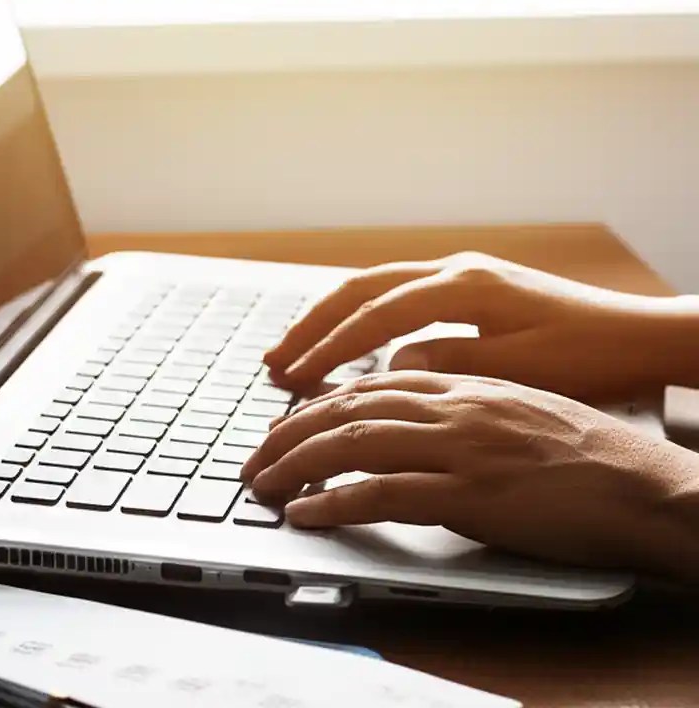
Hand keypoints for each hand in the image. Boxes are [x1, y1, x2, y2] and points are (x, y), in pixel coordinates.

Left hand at [239, 371, 698, 580]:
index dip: (317, 404)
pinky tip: (305, 514)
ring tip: (263, 484)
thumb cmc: (586, 453)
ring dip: (294, 465)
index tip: (285, 422)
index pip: (368, 384)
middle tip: (255, 457)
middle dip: (289, 433)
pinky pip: (381, 494)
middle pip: (346, 408)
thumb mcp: (517, 405)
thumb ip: (460, 397)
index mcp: (465, 384)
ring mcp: (459, 447)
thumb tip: (408, 389)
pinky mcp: (468, 494)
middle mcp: (454, 406)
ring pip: (352, 444)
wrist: (642, 485)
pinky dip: (334, 503)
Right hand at [263, 252, 698, 399]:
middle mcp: (456, 270)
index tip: (294, 378)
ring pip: (373, 289)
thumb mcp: (518, 368)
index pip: (376, 315)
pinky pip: (395, 298)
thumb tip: (390, 365)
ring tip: (292, 352)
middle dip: (312, 327)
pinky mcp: (469, 290)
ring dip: (329, 320)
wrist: (641, 337)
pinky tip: (344, 342)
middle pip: (360, 290)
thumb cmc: (591, 357)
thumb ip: (448, 363)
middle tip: (273, 362)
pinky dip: (359, 320)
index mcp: (465, 286)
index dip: (329, 348)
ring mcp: (461, 275)